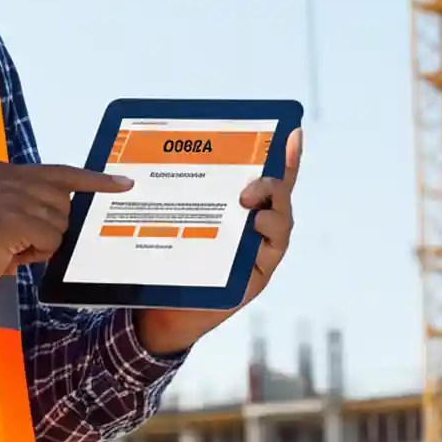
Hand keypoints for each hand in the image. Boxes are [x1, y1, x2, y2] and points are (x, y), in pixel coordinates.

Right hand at [0, 162, 133, 305]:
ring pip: (60, 221)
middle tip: (20, 242)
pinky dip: (37, 253)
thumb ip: (32, 206)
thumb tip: (69, 213)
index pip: (59, 172)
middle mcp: (7, 176)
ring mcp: (9, 195)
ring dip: (42, 243)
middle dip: (52, 227)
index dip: (93, 180)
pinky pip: (50, 238)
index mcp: (3, 171)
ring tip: (10, 248)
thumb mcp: (2, 216)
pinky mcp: (12, 218)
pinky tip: (10, 255)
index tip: (123, 183)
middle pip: (64, 200)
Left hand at [135, 128, 302, 354]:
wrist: (158, 309)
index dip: (283, 156)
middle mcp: (255, 228)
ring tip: (249, 206)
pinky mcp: (255, 277)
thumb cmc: (165, 260)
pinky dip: (266, 237)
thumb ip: (174, 195)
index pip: (264, 178)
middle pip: (279, 198)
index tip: (292, 132)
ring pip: (281, 225)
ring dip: (271, 212)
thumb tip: (150, 158)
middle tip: (248, 188)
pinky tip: (254, 227)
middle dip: (272, 185)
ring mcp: (259, 253)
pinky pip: (271, 253)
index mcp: (237, 209)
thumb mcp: (169, 221)